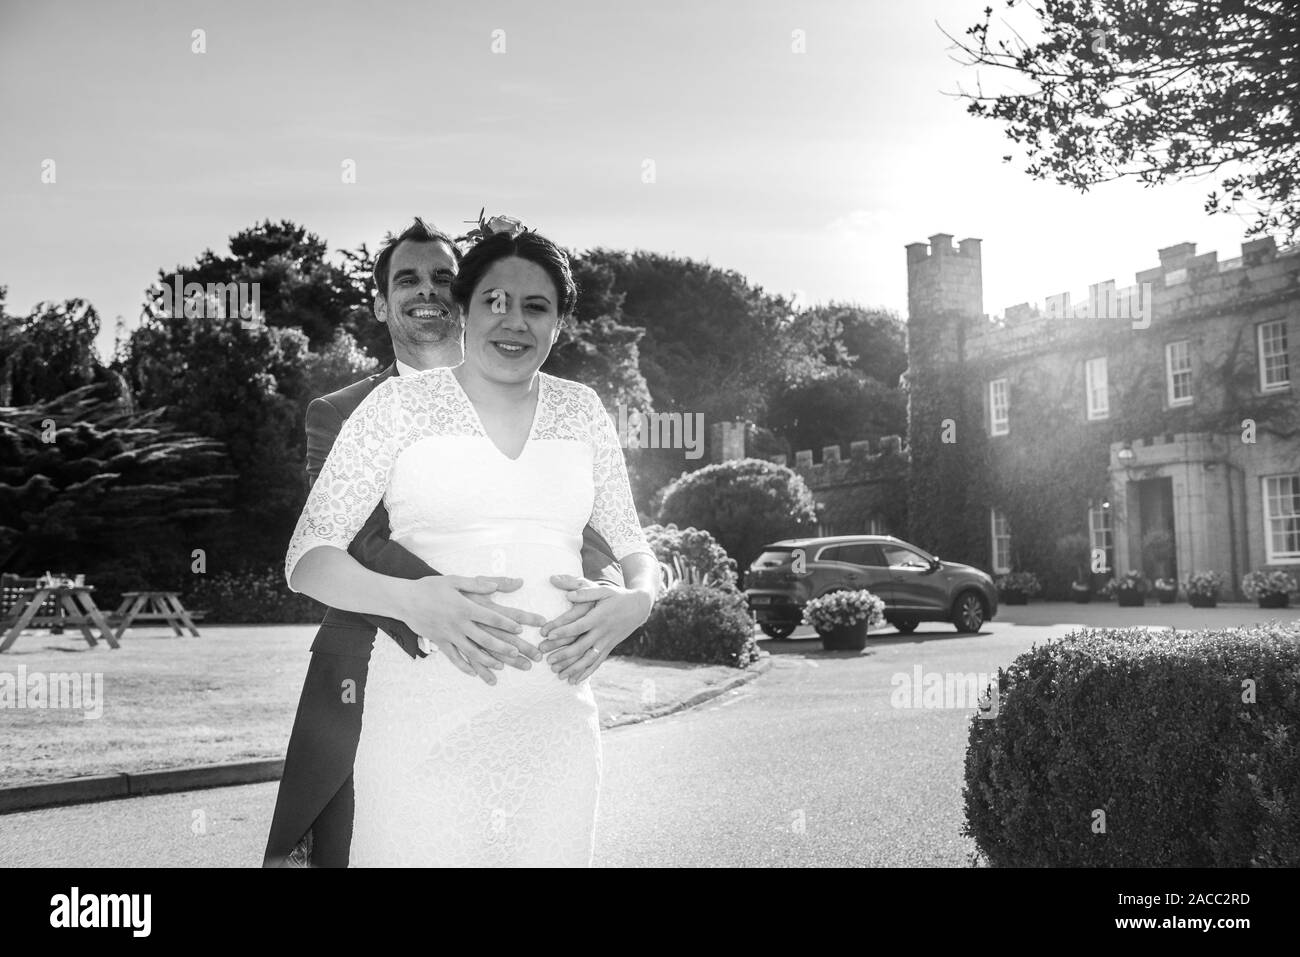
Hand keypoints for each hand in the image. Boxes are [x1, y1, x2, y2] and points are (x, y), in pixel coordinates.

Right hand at [396, 576, 543, 684]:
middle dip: (503, 647)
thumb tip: (495, 585)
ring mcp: (449, 635)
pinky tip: (473, 673)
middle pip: (485, 638)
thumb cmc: (430, 587)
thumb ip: (477, 583)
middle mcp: (459, 624)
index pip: (491, 617)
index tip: (520, 629)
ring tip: (501, 667)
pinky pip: (453, 658)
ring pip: (472, 652)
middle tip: (517, 653)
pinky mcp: (439, 642)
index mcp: (465, 607)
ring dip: (488, 661)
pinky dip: (464, 666)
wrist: (404, 600)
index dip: (507, 623)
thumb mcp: (454, 580)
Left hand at [538, 574, 653, 683]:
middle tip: (547, 660)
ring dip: (573, 668)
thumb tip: (568, 595)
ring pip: (588, 659)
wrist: (639, 607)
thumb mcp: (603, 589)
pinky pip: (597, 663)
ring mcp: (607, 642)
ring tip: (557, 674)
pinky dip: (586, 673)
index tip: (547, 635)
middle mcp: (602, 632)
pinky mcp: (609, 648)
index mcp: (599, 616)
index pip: (578, 625)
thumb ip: (585, 592)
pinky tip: (574, 681)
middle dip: (564, 654)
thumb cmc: (617, 596)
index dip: (563, 631)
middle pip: (581, 646)